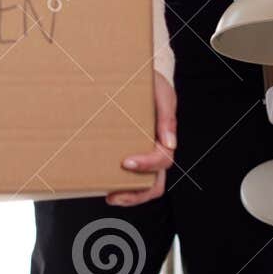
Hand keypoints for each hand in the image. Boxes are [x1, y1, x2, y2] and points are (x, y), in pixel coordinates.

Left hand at [109, 70, 176, 206]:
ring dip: (127, 194)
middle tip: (114, 196)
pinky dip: (117, 182)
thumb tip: (170, 143)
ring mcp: (143, 154)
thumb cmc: (155, 87)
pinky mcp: (129, 152)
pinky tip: (102, 181)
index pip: (162, 161)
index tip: (126, 162)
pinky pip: (127, 174)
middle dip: (136, 195)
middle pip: (154, 184)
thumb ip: (167, 118)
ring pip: (143, 185)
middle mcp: (155, 151)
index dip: (146, 166)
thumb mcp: (163, 96)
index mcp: (165, 139)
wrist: (143, 78)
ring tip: (109, 196)